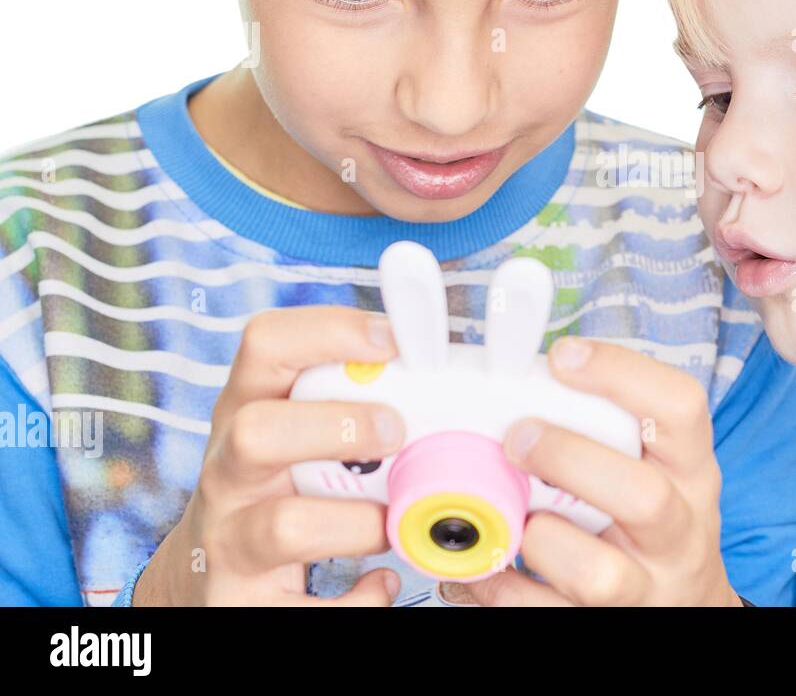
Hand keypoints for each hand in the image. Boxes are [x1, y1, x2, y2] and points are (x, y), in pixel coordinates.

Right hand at [132, 306, 405, 605]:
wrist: (201, 579)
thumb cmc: (275, 488)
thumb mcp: (292, 431)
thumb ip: (347, 398)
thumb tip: (445, 371)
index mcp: (246, 410)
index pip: (264, 344)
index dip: (329, 331)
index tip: (390, 340)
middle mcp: (229, 472)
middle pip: (256, 432)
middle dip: (337, 426)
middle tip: (397, 432)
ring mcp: (231, 540)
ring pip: (285, 527)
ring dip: (359, 522)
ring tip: (395, 522)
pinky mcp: (244, 604)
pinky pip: (306, 612)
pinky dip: (358, 603)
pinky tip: (380, 584)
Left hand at [448, 337, 742, 606]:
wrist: (686, 603)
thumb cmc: (654, 518)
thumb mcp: (658, 465)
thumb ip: (609, 426)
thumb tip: (520, 379)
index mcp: (691, 471)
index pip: (681, 408)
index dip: (622, 374)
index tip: (564, 355)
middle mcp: (679, 530)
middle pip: (644, 497)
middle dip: (569, 460)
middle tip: (517, 437)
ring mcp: (645, 586)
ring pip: (597, 574)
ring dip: (539, 539)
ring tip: (511, 516)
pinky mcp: (603, 624)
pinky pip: (542, 614)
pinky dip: (499, 588)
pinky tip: (480, 562)